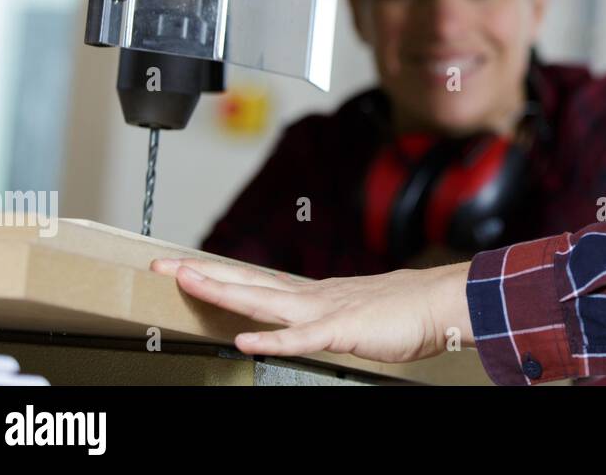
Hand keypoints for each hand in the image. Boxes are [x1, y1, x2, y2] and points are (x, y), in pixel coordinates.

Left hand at [149, 257, 473, 364]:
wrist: (443, 301)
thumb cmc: (408, 310)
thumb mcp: (358, 313)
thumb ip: (329, 319)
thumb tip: (310, 326)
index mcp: (315, 294)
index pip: (257, 283)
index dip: (219, 276)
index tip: (185, 269)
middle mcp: (313, 296)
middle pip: (249, 283)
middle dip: (203, 275)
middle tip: (163, 266)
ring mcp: (326, 310)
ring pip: (265, 301)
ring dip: (224, 292)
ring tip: (188, 284)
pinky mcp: (343, 329)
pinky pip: (301, 337)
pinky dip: (272, 338)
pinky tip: (245, 340)